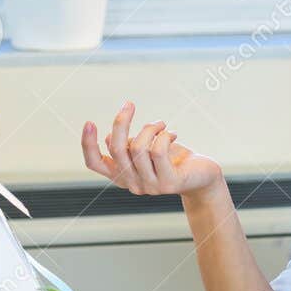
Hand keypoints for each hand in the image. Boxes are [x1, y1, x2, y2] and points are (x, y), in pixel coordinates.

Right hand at [81, 102, 222, 197]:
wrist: (202, 177)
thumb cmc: (172, 159)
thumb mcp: (146, 150)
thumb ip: (128, 146)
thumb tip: (111, 138)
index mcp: (122, 175)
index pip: (95, 163)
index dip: (88, 144)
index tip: (89, 122)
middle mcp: (133, 184)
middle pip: (117, 149)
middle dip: (121, 122)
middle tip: (129, 104)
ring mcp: (150, 186)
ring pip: (139, 147)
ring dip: (150, 128)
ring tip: (161, 125)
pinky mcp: (169, 183)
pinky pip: (158, 151)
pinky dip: (163, 135)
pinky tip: (172, 134)